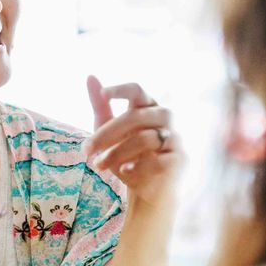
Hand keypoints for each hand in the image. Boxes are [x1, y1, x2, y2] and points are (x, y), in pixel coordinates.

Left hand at [84, 75, 181, 205]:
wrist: (147, 189)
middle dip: (106, 134)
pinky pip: (157, 160)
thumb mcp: (109, 130)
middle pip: (135, 117)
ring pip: (144, 139)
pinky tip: (125, 171)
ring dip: (116, 153)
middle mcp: (165, 118)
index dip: (121, 90)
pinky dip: (137, 166)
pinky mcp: (180, 159)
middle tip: (85, 150)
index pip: (137, 90)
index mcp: (148, 107)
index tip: (103, 94)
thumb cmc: (128, 155)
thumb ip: (100, 106)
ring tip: (98, 166)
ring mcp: (174, 138)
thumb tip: (90, 76)